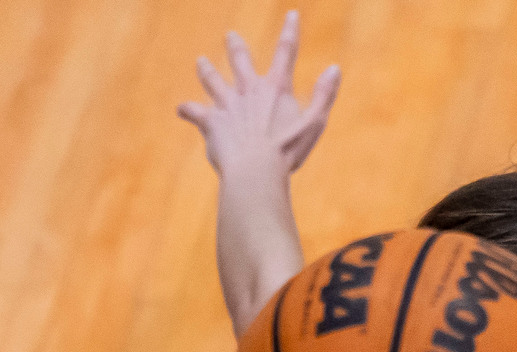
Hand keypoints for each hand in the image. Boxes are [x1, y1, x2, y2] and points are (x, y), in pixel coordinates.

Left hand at [177, 12, 340, 173]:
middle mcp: (249, 89)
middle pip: (240, 59)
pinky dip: (187, 110)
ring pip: (212, 79)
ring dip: (206, 69)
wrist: (255, 171)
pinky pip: (194, 112)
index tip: (292, 14)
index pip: (286, 52)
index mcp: (276, 88)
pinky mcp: (211, 122)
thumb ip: (325, 95)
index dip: (291, 31)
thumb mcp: (314, 123)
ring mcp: (227, 104)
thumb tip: (335, 68)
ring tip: (200, 62)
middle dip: (235, 45)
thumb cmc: (287, 151)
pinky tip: (181, 109)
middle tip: (230, 36)